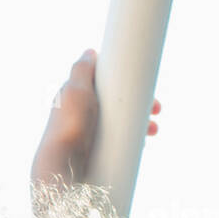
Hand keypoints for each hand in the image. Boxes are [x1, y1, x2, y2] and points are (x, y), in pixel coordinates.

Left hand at [30, 49, 159, 187]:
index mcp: (77, 98)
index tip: (148, 89)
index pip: (109, 85)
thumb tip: (90, 52)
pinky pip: (117, 142)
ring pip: (120, 124)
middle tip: (158, 111)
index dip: (129, 84)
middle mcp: (82, 114)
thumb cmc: (68, 127)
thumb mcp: (74, 90)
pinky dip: (131, 140)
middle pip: (118, 104)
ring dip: (141, 124)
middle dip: (141, 106)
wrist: (60, 165)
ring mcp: (88, 134)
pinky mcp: (92, 152)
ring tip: (153, 131)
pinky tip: (141, 144)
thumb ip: (81, 70)